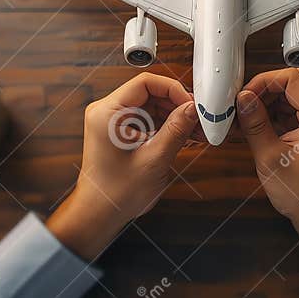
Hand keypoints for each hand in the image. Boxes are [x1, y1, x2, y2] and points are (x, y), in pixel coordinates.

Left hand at [47, 73, 196, 259]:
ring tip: (196, 131)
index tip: (191, 103)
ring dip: (175, 117)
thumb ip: (176, 130)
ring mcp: (114, 122)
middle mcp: (107, 112)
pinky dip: (167, 127)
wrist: (99, 214)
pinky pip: (148, 120)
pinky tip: (185, 136)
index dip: (173, 90)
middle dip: (177, 105)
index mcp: (108, 113)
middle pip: (150, 94)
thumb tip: (193, 109)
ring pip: (152, 107)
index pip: (146, 83)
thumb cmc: (115, 193)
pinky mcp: (121, 132)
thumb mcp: (154, 158)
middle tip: (199, 118)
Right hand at [237, 68, 298, 265]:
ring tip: (246, 118)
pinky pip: (295, 108)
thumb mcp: (270, 157)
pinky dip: (275, 113)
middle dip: (264, 90)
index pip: (292, 78)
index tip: (244, 96)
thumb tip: (243, 99)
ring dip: (268, 102)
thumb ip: (255, 123)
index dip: (264, 82)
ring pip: (292, 94)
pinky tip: (256, 125)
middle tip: (243, 105)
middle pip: (294, 82)